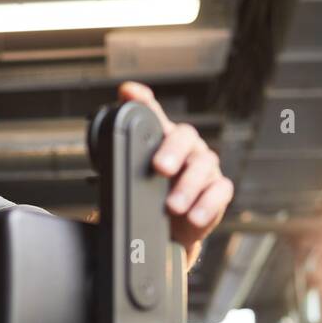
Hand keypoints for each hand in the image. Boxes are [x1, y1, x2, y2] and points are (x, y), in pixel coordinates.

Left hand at [117, 80, 233, 261]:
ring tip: (173, 206)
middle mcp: (187, 147)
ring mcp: (205, 166)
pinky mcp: (219, 190)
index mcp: (163, 139)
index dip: (142, 101)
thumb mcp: (132, 182)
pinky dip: (207, 205)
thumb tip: (102, 149)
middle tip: (160, 168)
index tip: (128, 93)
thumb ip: (120, 161)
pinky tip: (194, 217)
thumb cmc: (152, 198)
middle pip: (184, 136)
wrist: (173, 230)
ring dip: (187, 186)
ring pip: (202, 165)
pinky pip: (219, 192)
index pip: (153, 114)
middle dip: (172, 151)